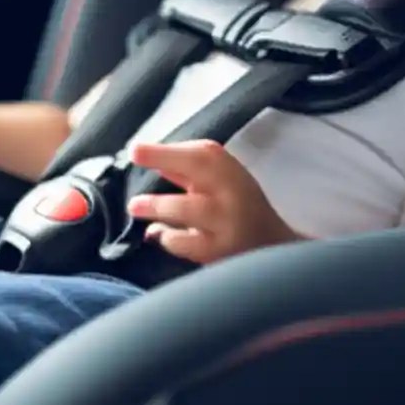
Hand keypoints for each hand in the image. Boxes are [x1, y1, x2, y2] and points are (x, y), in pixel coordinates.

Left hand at [126, 141, 301, 264]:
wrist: (273, 245)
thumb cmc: (240, 205)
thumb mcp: (219, 181)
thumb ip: (187, 172)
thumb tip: (148, 159)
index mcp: (231, 173)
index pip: (202, 155)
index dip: (166, 152)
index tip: (135, 151)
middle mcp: (232, 196)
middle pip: (198, 179)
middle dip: (162, 175)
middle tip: (132, 187)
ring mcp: (228, 226)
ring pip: (189, 212)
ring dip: (157, 208)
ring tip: (136, 207)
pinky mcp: (221, 254)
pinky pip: (186, 244)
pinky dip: (168, 237)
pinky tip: (159, 234)